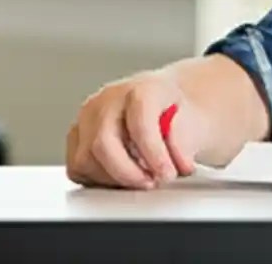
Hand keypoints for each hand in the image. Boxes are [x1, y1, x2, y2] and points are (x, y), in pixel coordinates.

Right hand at [65, 71, 204, 189]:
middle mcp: (109, 99)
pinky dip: (97, 179)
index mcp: (142, 88)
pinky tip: (121, 175)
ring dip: (114, 178)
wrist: (164, 105)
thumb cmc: (176, 114)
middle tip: (152, 182)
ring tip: (140, 177)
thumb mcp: (195, 121)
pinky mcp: (76, 135)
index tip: (167, 174)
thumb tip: (177, 162)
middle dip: (129, 174)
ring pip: (86, 159)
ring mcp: (88, 116)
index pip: (139, 121)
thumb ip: (187, 141)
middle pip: (103, 143)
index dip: (153, 153)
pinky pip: (76, 167)